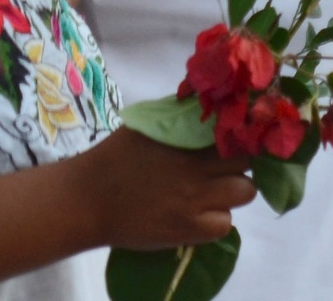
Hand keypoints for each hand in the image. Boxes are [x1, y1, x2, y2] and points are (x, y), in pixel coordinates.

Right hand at [77, 127, 255, 250]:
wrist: (87, 199)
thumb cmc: (114, 157)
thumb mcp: (147, 124)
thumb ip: (179, 116)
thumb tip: (207, 104)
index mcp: (185, 137)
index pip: (234, 131)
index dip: (239, 136)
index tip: (235, 140)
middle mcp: (195, 167)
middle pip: (246, 161)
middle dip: (239, 162)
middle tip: (223, 167)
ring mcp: (194, 199)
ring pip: (244, 192)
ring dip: (234, 191)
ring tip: (215, 191)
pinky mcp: (187, 229)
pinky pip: (225, 224)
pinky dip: (218, 219)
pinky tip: (201, 214)